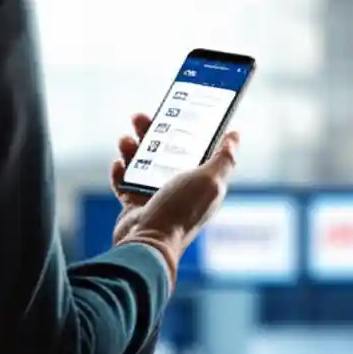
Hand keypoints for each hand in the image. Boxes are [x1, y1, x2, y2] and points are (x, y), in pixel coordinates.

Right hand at [109, 113, 239, 273]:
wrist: (148, 243)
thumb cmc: (181, 211)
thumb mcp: (209, 181)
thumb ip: (224, 158)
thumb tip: (235, 135)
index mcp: (201, 181)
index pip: (195, 148)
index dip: (186, 129)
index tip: (175, 109)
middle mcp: (179, 188)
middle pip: (164, 152)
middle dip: (152, 133)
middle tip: (140, 117)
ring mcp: (156, 197)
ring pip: (142, 164)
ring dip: (132, 149)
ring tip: (124, 139)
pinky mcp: (135, 206)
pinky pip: (124, 184)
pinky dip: (119, 173)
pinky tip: (117, 164)